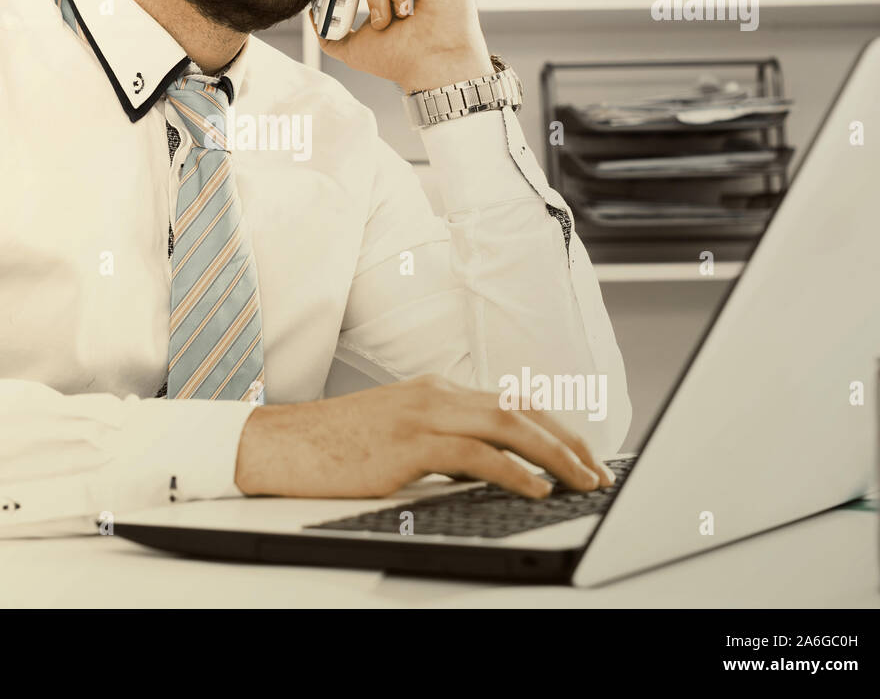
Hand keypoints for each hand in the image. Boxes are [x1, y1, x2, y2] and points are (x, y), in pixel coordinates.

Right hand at [234, 373, 615, 499]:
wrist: (281, 444)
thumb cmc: (332, 445)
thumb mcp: (395, 433)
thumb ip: (439, 440)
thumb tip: (485, 468)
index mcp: (434, 390)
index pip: (511, 402)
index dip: (555, 427)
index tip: (582, 454)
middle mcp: (435, 394)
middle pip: (521, 409)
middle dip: (569, 442)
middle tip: (597, 473)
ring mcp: (422, 414)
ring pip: (509, 426)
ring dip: (555, 456)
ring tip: (581, 483)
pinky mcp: (409, 442)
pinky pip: (476, 453)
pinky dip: (514, 470)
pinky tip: (536, 488)